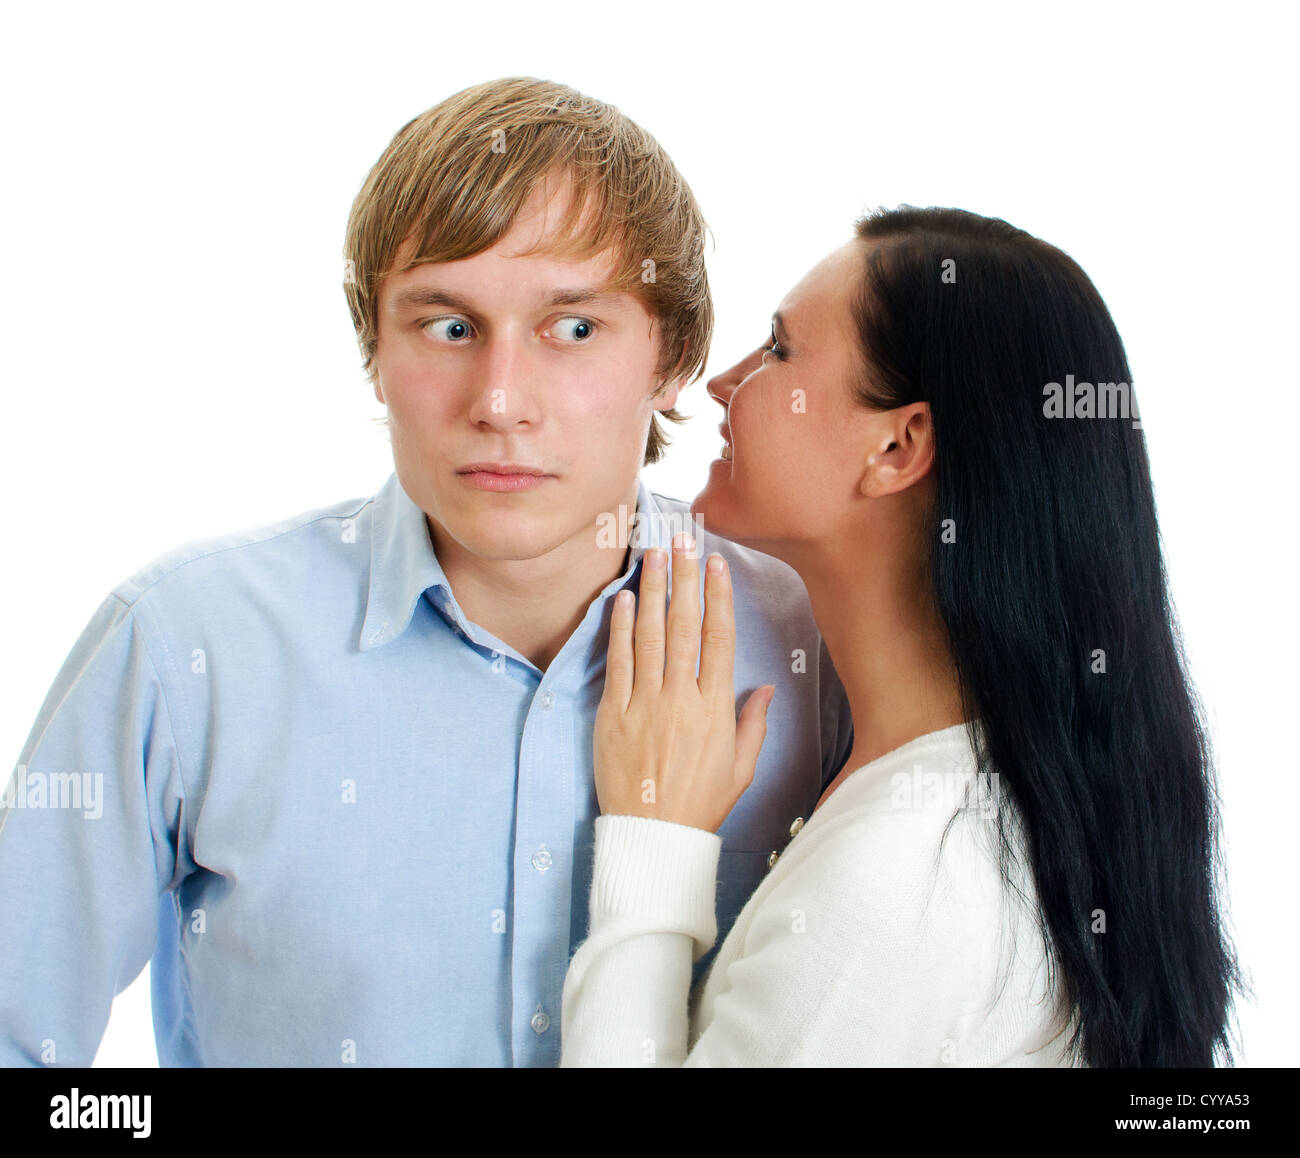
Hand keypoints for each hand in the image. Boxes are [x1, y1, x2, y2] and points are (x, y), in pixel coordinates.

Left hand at [593, 532, 773, 832]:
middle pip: (683, 626)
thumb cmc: (699, 805)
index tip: (715, 564)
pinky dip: (618, 628)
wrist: (652, 836)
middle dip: (684, 578)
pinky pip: (617, 663)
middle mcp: (680, 699)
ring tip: (652, 555)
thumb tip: (764, 688)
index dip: (717, 596)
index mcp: (714, 709)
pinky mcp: (612, 715)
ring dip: (651, 591)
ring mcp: (644, 704)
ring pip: (648, 636)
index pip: (719, 639)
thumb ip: (752, 724)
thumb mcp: (741, 768)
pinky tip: (621, 599)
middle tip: (683, 540)